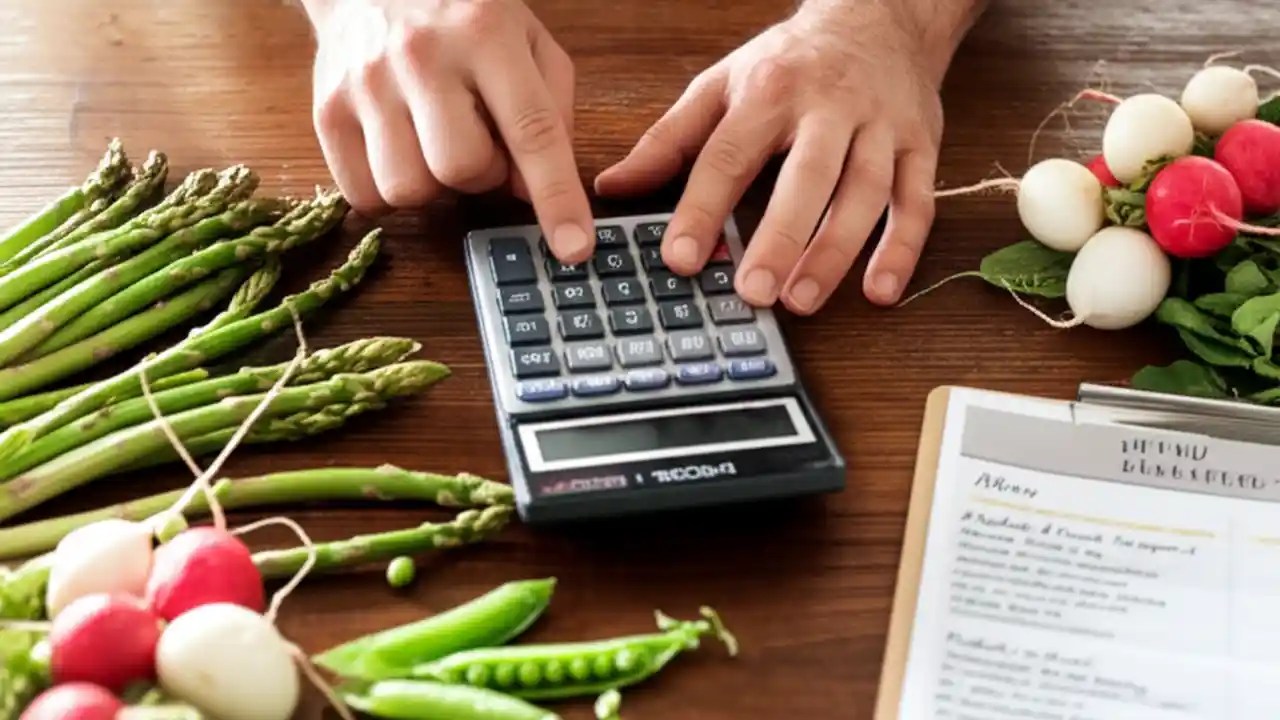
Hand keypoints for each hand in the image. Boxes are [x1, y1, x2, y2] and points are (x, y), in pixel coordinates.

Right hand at [302, 0, 595, 262]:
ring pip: (410, 190)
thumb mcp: (529, 40)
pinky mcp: (328, 111)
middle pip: (462, 169)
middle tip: (478, 140)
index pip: (531, 130)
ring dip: (435, 185)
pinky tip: (400, 151)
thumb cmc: (463, 15)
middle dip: (482, 174)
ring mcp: (367, 84)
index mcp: (486, 34)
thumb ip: (551, 112)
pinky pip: (365, 196)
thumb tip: (532, 192)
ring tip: (434, 142)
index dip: (556, 198)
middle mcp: (422, 57)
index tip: (573, 249)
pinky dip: (390, 190)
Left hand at [595, 1, 963, 312]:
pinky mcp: (922, 146)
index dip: (703, 209)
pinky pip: (918, 203)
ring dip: (836, 251)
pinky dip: (902, 250)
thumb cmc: (791, 62)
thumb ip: (669, 140)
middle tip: (753, 292)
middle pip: (806, 177)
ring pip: (865, 193)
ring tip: (802, 300)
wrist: (880, 16)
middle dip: (780, 237)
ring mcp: (881, 127)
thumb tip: (611, 186)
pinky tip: (879, 292)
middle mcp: (828, 107)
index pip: (730, 154)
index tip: (680, 258)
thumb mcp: (722, 84)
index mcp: (770, 91)